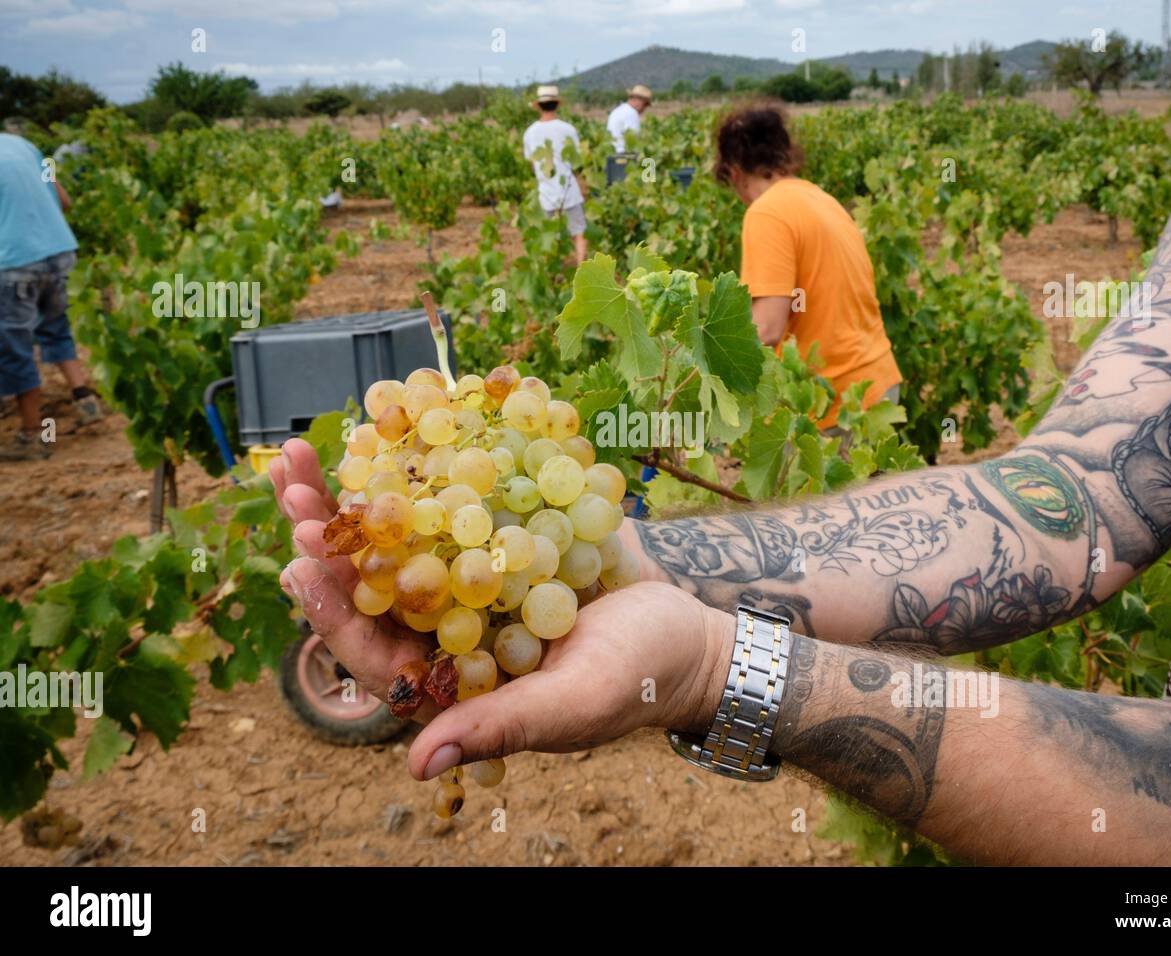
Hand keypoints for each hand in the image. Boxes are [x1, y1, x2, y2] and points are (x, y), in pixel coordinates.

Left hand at [271, 438, 733, 781]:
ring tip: (303, 453)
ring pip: (395, 538)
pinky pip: (445, 503)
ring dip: (351, 495)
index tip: (299, 563)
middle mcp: (448, 628)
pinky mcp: (493, 538)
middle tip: (288, 487)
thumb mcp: (574, 702)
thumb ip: (502, 725)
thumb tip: (418, 763)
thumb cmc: (635, 676)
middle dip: (325, 537)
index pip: (374, 652)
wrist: (686, 627)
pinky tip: (383, 429)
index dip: (331, 611)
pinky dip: (416, 468)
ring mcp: (469, 579)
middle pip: (370, 585)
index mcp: (450, 682)